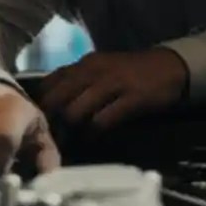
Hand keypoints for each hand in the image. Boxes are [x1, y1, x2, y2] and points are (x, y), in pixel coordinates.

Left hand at [38, 48, 188, 129]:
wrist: (168, 67)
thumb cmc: (129, 72)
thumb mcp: (100, 68)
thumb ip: (76, 80)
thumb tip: (49, 100)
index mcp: (84, 63)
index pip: (50, 82)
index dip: (40, 103)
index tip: (37, 119)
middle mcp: (94, 71)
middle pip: (58, 98)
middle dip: (51, 119)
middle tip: (48, 136)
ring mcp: (113, 83)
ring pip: (76, 111)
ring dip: (69, 130)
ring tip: (68, 141)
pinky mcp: (131, 99)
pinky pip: (102, 121)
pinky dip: (93, 134)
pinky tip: (91, 140)